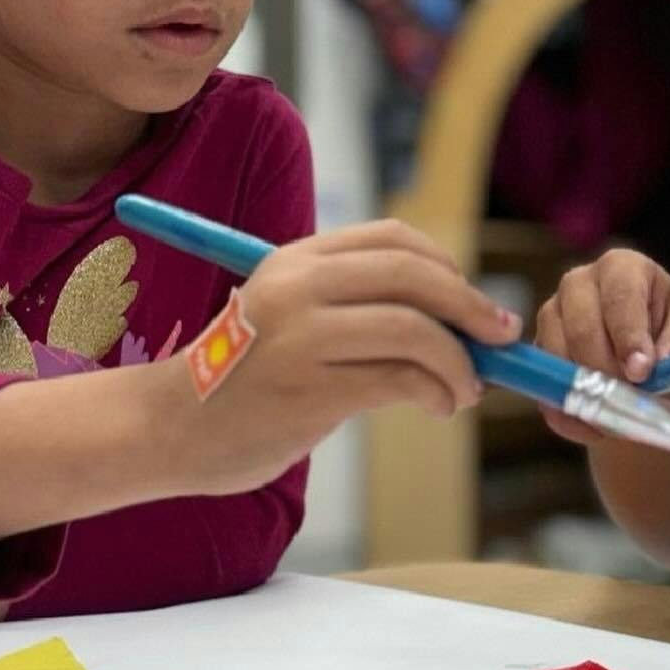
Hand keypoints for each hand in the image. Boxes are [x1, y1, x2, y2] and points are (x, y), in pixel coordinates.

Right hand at [166, 220, 521, 494]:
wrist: (171, 428)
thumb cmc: (242, 382)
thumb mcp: (290, 318)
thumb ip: (353, 307)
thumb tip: (455, 322)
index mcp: (296, 260)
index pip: (394, 240)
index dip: (448, 268)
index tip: (472, 304)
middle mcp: (299, 287)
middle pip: (414, 275)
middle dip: (471, 307)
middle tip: (499, 338)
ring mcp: (302, 337)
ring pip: (415, 328)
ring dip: (458, 362)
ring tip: (464, 389)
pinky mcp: (309, 389)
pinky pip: (401, 379)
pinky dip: (437, 391)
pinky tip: (439, 406)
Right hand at [535, 249, 669, 443]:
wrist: (646, 357)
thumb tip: (661, 359)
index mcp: (621, 267)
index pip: (619, 295)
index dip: (629, 335)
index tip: (641, 371)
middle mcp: (578, 283)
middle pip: (581, 324)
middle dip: (605, 366)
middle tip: (627, 396)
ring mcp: (552, 314)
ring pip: (556, 353)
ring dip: (584, 388)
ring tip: (615, 414)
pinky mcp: (537, 349)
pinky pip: (543, 383)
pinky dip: (568, 410)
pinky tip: (594, 426)